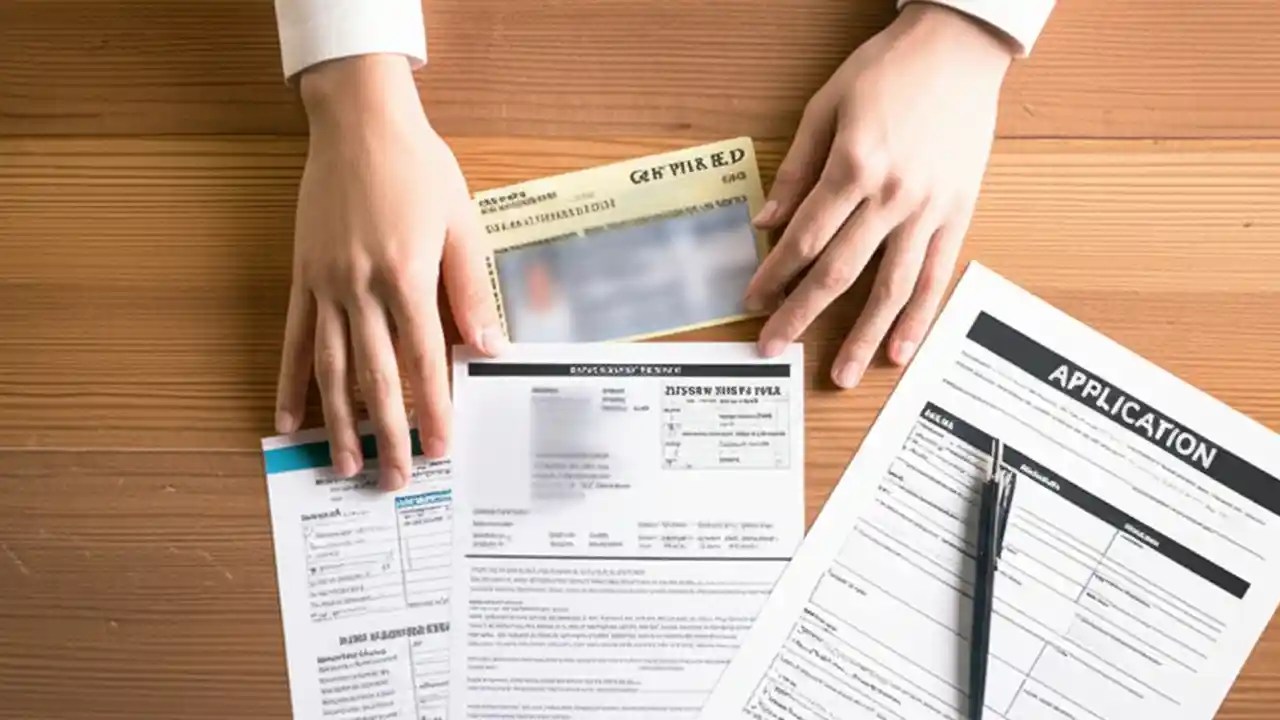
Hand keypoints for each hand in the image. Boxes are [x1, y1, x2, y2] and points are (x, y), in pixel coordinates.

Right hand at [274, 55, 504, 489]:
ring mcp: (326, 285)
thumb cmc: (417, 166)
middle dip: (389, 433)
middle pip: (376, 377)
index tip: (440, 448)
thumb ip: (470, 288)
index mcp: (408, 277)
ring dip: (339, 423)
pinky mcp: (303, 276)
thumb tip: (489, 345)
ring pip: (332, 369)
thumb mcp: (459, 221)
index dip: (434, 409)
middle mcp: (362, 289)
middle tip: (396, 478)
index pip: (425, 360)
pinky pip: (295, 339)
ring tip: (344, 465)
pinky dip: (291, 382)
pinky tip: (289, 418)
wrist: (359, 120)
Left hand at [745, 4, 1015, 386]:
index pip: (804, 238)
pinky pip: (935, 275)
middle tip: (775, 348)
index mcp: (854, 166)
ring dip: (863, 335)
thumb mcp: (825, 107)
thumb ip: (796, 170)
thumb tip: (766, 220)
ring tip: (842, 373)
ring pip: (891, 286)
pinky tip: (900, 349)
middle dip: (802, 315)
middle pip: (839, 271)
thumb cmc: (887, 70)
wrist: (958, 48)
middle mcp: (892, 195)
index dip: (774, 275)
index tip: (752, 302)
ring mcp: (929, 209)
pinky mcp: (958, 213)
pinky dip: (918, 317)